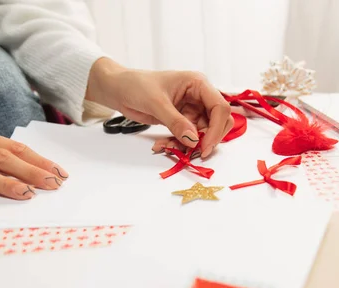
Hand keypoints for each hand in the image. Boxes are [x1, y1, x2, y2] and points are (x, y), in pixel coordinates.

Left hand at [86, 58, 233, 158]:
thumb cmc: (136, 85)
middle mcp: (199, 96)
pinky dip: (178, 144)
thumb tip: (193, 140)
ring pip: (202, 133)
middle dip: (206, 139)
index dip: (216, 129)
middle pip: (217, 122)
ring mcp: (191, 109)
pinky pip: (188, 137)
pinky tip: (162, 145)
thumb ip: (176, 122)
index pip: (220, 107)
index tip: (204, 147)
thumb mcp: (156, 103)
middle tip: (193, 153)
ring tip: (166, 146)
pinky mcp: (182, 120)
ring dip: (188, 144)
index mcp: (198, 84)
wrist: (119, 89)